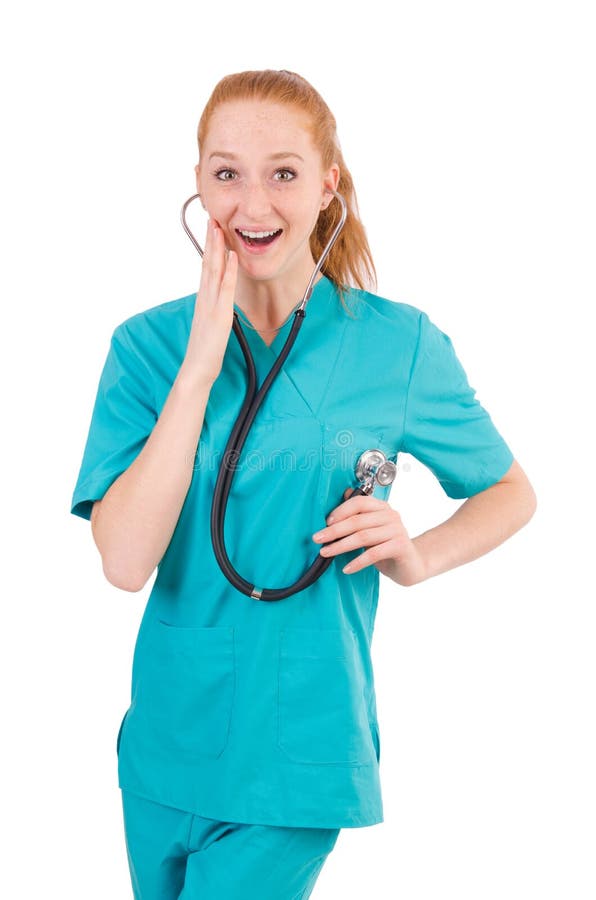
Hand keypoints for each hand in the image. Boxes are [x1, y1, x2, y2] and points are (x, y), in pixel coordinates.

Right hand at [183, 218, 237, 382]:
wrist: (197, 370)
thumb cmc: (205, 350)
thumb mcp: (210, 324)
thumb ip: (214, 309)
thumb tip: (220, 300)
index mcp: (203, 300)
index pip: (206, 267)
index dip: (209, 247)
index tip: (212, 228)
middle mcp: (205, 298)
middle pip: (207, 263)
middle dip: (210, 240)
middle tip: (212, 217)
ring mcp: (211, 306)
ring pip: (214, 271)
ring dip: (217, 248)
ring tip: (219, 228)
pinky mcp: (220, 315)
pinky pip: (225, 289)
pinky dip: (229, 271)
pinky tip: (233, 257)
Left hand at [312, 488, 426, 585]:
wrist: (412, 565)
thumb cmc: (387, 546)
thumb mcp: (371, 529)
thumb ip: (358, 515)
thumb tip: (342, 494)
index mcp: (382, 507)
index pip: (359, 502)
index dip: (340, 511)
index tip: (325, 523)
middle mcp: (391, 515)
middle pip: (357, 520)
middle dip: (334, 530)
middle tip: (317, 539)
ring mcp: (397, 530)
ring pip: (363, 536)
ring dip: (341, 545)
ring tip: (326, 553)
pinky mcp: (400, 547)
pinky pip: (374, 554)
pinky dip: (357, 562)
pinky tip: (346, 568)